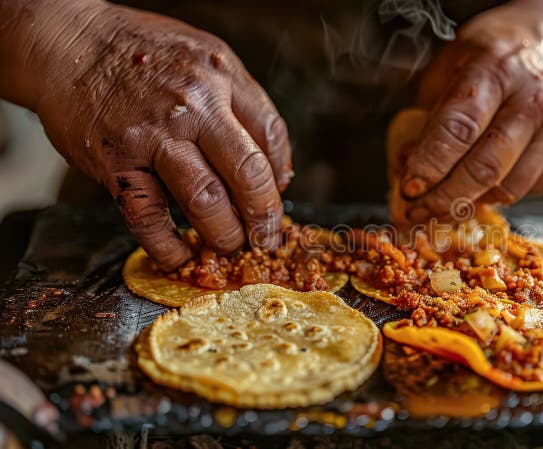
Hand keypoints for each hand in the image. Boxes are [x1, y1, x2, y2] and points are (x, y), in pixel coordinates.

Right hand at [28, 1, 290, 268]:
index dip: (279, 174)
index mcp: (221, 77)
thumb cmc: (142, 53)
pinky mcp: (115, 161)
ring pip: (205, 199)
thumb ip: (241, 103)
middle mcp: (193, 105)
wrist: (68, 43)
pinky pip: (148, 216)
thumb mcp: (206, 57)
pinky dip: (167, 246)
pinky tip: (179, 256)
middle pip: (248, 172)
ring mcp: (153, 134)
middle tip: (264, 238)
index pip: (270, 134)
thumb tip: (273, 169)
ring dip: (223, 234)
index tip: (275, 196)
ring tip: (228, 246)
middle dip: (263, 215)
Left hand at [396, 3, 542, 221]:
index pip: (459, 129)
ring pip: (511, 186)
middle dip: (446, 197)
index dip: (430, 165)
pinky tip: (485, 186)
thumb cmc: (487, 60)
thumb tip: (404, 172)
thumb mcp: (446, 71)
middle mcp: (533, 96)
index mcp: (494, 69)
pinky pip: (535, 188)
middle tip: (420, 210)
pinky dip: (503, 195)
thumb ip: (426, 120)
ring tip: (448, 202)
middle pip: (486, 167)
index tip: (409, 188)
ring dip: (473, 203)